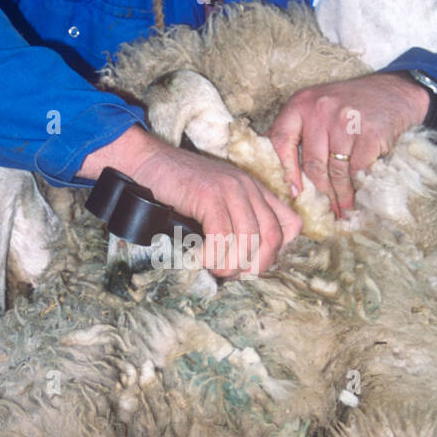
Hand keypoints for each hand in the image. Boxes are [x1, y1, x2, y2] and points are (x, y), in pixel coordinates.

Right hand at [77, 126, 300, 276]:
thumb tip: (240, 267)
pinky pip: (221, 234)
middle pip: (273, 237)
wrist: (146, 161)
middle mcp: (249, 188)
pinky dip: (213, 254)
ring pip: (249, 238)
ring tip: (215, 269)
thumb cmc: (176, 191)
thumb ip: (233, 224)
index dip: (276, 252)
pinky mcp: (209, 194)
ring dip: (232, 263)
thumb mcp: (215, 205)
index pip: (291, 226)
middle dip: (256, 265)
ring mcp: (231, 188)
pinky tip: (200, 257)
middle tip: (233, 274)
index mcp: (255, 191)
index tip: (251, 265)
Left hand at [268, 74, 432, 217]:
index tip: (293, 193)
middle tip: (323, 210)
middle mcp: (320, 109)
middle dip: (319, 192)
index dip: (284, 170)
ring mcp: (346, 120)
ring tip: (342, 209)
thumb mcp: (317, 108)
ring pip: (336, 172)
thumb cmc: (349, 106)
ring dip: (340, 196)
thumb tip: (276, 170)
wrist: (393, 92)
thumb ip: (296, 132)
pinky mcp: (370, 133)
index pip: (280, 140)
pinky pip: (358, 170)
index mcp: (301, 103)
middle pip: (312, 163)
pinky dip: (358, 186)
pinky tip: (359, 196)